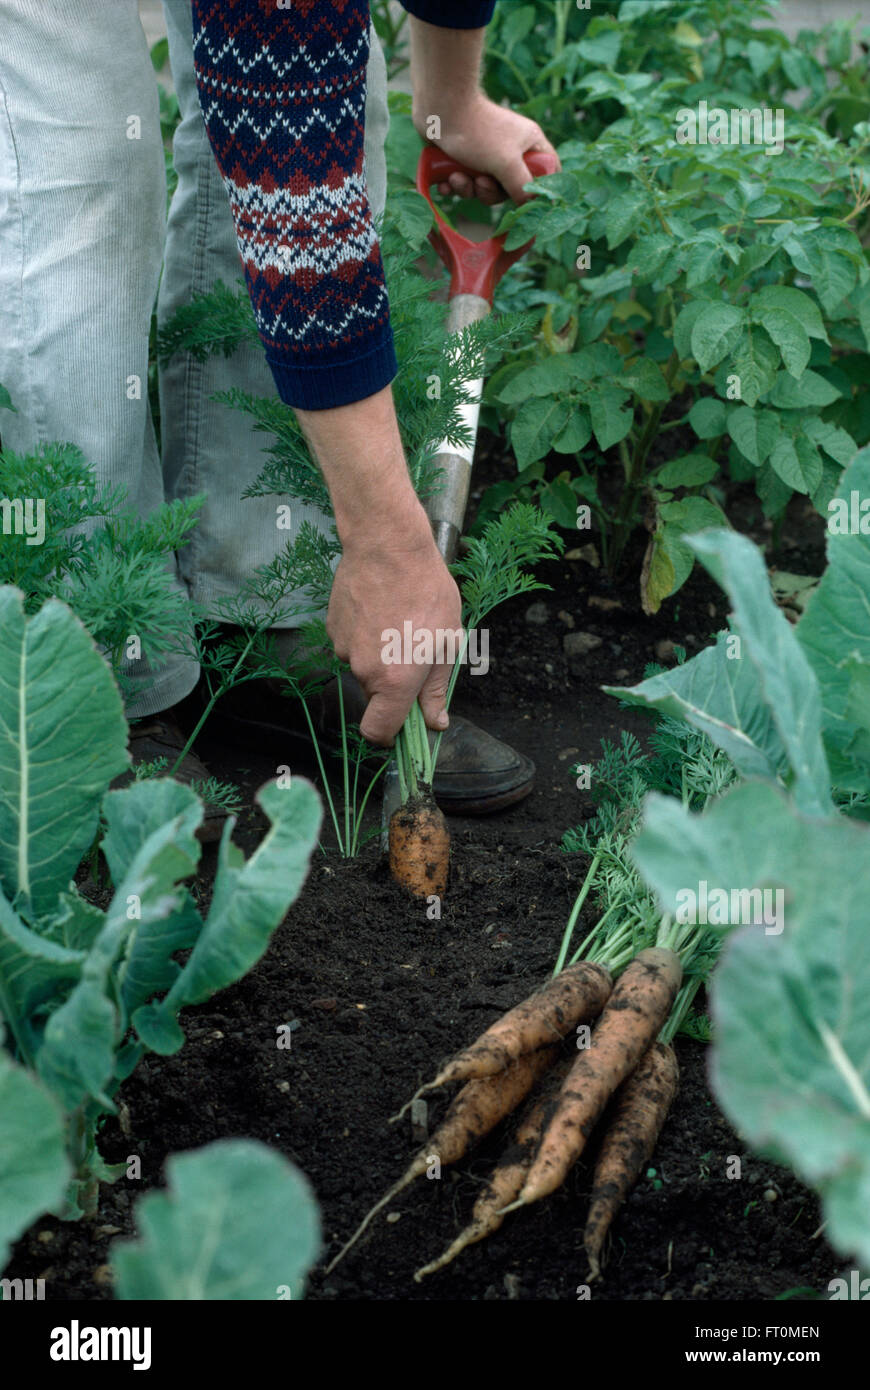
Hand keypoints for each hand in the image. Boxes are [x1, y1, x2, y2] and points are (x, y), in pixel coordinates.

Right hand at [326, 514, 461, 745]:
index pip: (377, 732)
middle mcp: (363, 670)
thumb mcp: (447, 641)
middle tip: (416, 648)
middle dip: (394, 682)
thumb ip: (436, 688)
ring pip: (363, 667)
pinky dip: (366, 636)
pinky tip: (381, 609)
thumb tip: (435, 722)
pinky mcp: (332, 628)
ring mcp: (343, 648)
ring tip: (399, 621)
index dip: (389, 736)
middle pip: (375, 696)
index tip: (404, 724)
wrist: (387, 545)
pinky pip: (351, 644)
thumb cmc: (425, 590)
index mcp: (395, 680)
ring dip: (380, 655)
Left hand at [419, 94, 559, 204]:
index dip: (542, 186)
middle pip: (509, 187)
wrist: (439, 110)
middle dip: (490, 192)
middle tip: (480, 183)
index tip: (528, 198)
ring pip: (483, 187)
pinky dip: (455, 185)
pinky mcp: (464, 155)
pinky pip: (465, 181)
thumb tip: (527, 203)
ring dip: (468, 189)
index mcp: (528, 143)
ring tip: (456, 177)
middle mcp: (510, 147)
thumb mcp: (507, 164)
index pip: (548, 167)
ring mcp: (486, 152)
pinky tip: (445, 183)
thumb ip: (522, 186)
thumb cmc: (478, 133)